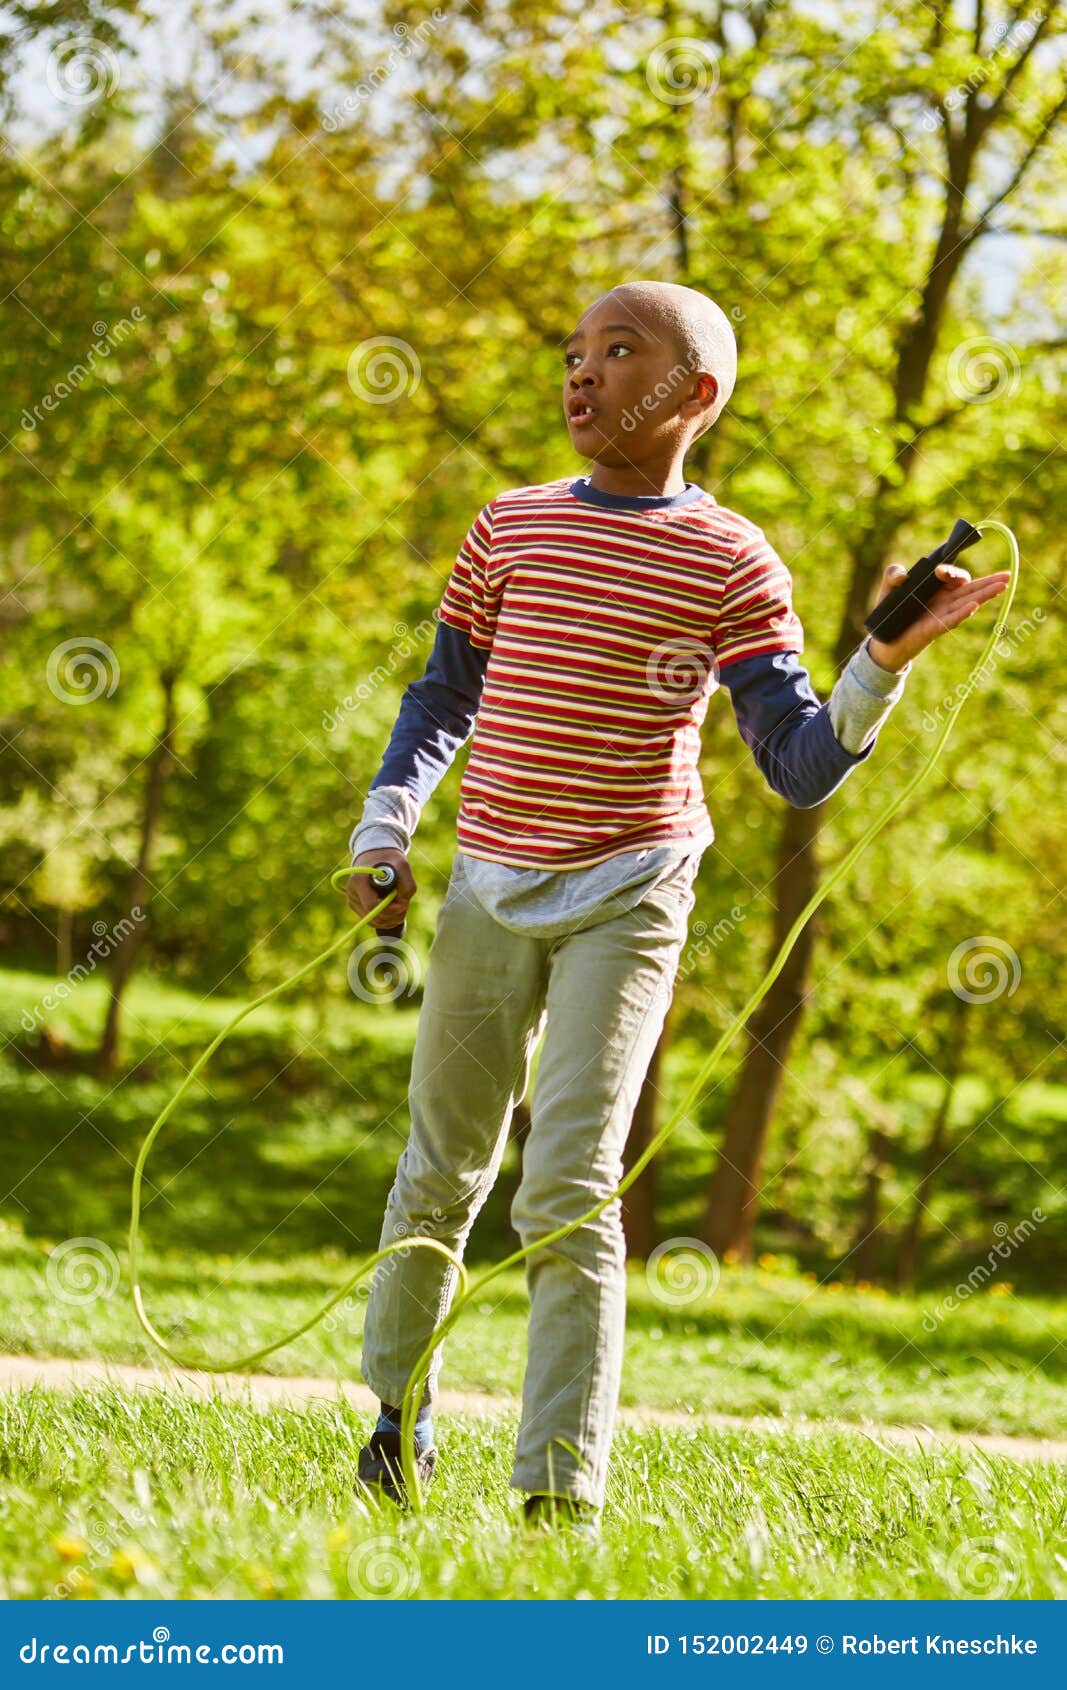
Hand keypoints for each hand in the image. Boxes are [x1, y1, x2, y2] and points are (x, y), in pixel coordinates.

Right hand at [346, 848, 416, 929]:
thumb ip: (407, 885)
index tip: (404, 902)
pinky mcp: (356, 906)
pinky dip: (386, 918)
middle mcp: (352, 893)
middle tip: (404, 904)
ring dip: (391, 919)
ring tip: (400, 905)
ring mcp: (353, 901)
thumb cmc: (389, 859)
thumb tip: (403, 904)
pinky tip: (393, 908)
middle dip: (393, 915)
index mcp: (359, 880)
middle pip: (374, 917)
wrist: (375, 855)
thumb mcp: (403, 866)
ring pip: (373, 922)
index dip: (391, 909)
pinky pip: (372, 920)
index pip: (372, 906)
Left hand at [867, 559, 1012, 672]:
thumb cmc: (890, 613)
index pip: (955, 576)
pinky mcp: (934, 629)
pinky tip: (974, 604)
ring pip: (968, 602)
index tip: (939, 571)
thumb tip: (903, 575)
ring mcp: (942, 615)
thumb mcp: (888, 588)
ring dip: (985, 594)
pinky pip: (951, 619)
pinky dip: (962, 612)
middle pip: (971, 589)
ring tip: (1003, 585)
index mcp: (938, 589)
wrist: (884, 640)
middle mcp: (944, 601)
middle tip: (1008, 575)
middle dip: (990, 581)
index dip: (951, 571)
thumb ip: (893, 575)